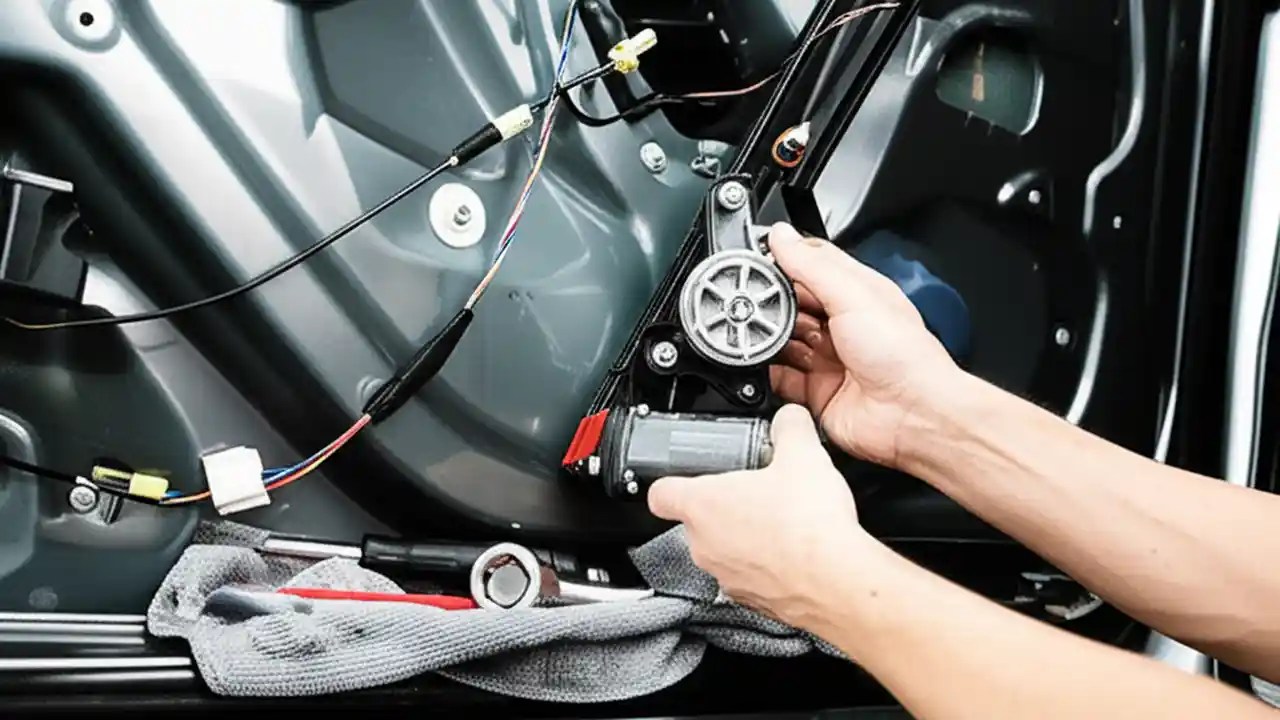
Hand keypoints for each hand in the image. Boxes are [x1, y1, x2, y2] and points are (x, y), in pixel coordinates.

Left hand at [648, 405, 871, 625]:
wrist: (838, 582)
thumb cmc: (809, 526)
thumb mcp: (803, 454)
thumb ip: (789, 428)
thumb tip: (789, 419)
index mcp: (703, 505)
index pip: (660, 494)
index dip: (671, 482)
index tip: (685, 477)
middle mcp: (705, 546)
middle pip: (697, 522)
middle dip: (724, 507)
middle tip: (755, 493)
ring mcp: (727, 578)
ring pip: (723, 553)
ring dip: (745, 539)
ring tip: (781, 523)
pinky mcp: (753, 603)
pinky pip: (750, 580)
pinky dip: (767, 567)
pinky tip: (796, 554)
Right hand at [767, 224, 958, 467]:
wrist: (914, 415)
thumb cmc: (905, 357)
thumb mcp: (854, 295)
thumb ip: (813, 265)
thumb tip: (781, 235)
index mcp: (856, 294)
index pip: (810, 268)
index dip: (782, 263)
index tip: (754, 265)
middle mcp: (842, 326)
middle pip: (791, 306)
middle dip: (770, 305)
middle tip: (749, 304)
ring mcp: (829, 360)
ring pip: (783, 343)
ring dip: (768, 340)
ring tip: (757, 336)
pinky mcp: (817, 393)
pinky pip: (781, 380)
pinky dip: (767, 374)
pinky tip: (761, 366)